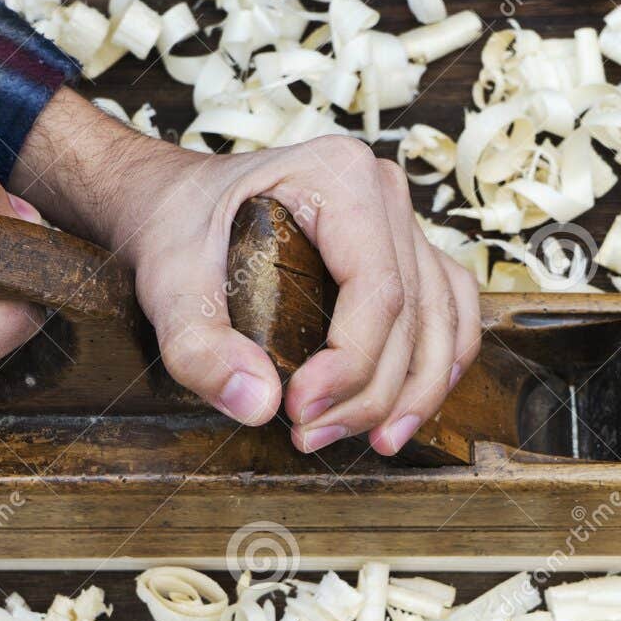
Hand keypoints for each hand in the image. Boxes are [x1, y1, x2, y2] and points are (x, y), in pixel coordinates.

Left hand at [13, 90, 480, 455]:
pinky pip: (451, 310)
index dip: (351, 364)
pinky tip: (411, 408)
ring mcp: (402, 221)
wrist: (174, 204)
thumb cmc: (177, 229)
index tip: (301, 412)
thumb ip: (200, 349)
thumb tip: (259, 405)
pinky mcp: (407, 252)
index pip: (377, 289)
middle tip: (313, 436)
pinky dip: (440, 364)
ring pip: (441, 319)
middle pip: (412, 312)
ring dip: (414, 393)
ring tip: (372, 443)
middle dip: (372, 393)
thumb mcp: (169, 286)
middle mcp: (384, 191)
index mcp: (338, 177)